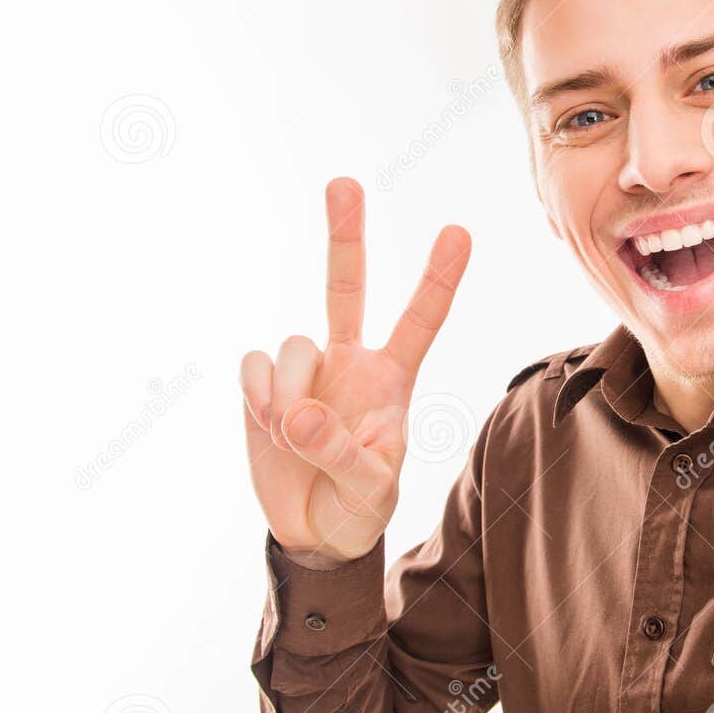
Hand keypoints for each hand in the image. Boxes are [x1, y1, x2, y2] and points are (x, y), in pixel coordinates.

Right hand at [240, 177, 470, 563]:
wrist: (313, 530)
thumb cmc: (359, 507)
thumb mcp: (369, 492)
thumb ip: (340, 453)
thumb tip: (299, 412)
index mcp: (392, 379)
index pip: (420, 321)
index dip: (438, 278)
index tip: (459, 231)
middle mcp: (349, 361)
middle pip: (347, 286)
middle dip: (345, 235)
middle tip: (344, 182)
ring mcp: (305, 369)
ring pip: (292, 344)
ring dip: (288, 392)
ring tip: (294, 435)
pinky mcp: (262, 384)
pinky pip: (253, 366)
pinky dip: (257, 396)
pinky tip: (267, 425)